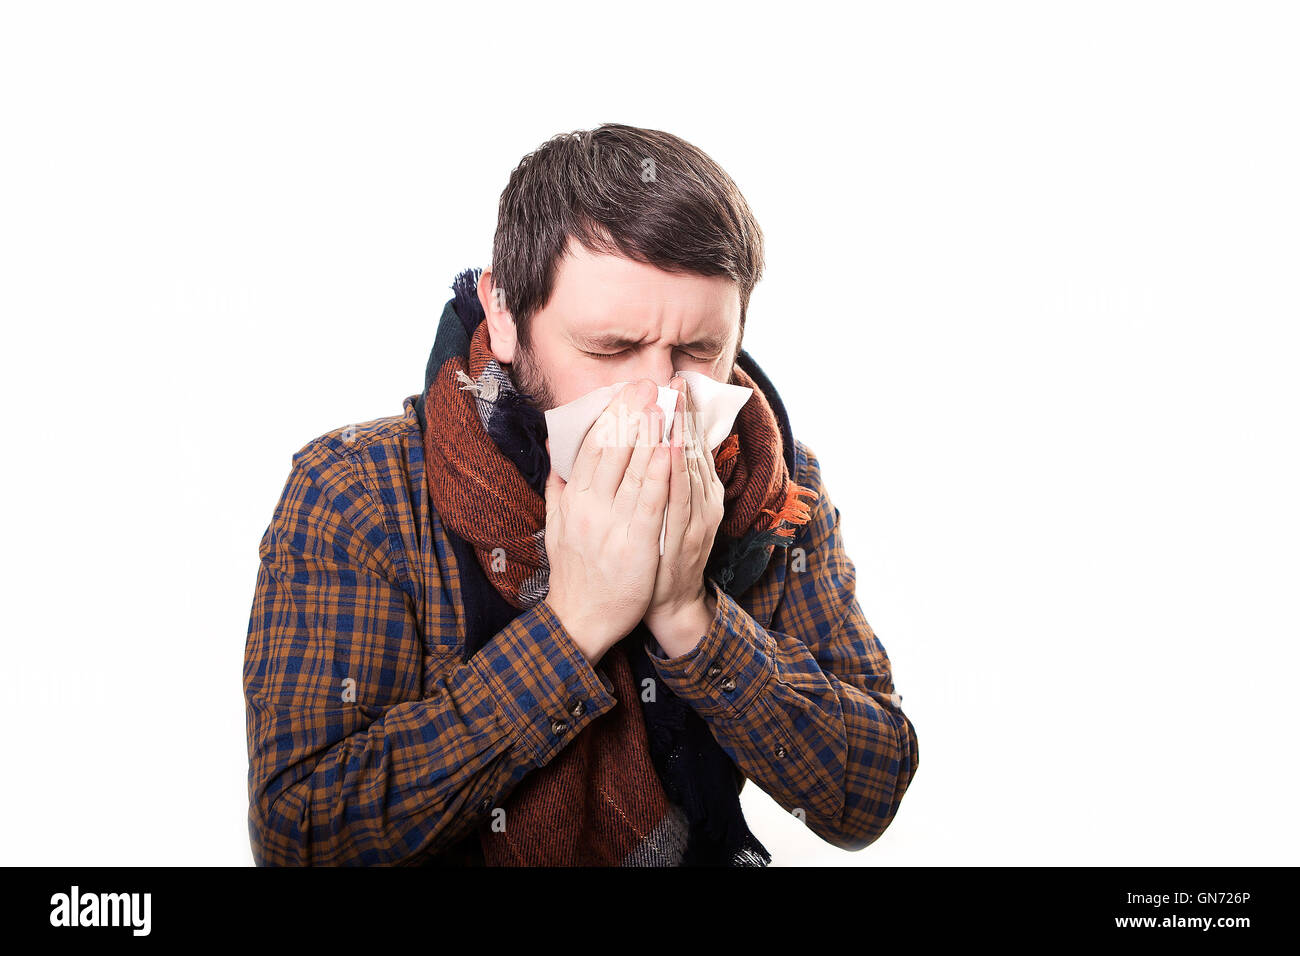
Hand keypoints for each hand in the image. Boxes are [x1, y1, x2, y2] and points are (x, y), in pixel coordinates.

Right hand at [542, 379, 670, 664]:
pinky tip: (671, 448)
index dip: (610, 417)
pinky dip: (660, 472)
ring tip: (663, 404)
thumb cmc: (574, 572)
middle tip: (648, 384)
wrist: (582, 619)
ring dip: (649, 433)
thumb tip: (554, 450)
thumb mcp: (556, 526)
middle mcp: (589, 508)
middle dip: (631, 415)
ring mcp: (612, 526)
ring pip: (632, 470)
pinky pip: (649, 501)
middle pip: (611, 451)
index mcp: (573, 501)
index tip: (626, 392)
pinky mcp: (636, 544)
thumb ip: (557, 487)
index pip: (591, 448)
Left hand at [643, 373, 724, 654]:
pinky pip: (680, 500)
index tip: (677, 382)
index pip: (693, 442)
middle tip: (677, 382)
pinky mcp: (688, 538)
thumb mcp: (668, 507)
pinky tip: (669, 448)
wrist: (670, 603)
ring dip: (682, 434)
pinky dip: (676, 473)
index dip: (687, 412)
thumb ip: (664, 475)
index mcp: (701, 489)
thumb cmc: (661, 550)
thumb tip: (655, 438)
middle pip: (695, 449)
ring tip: (674, 402)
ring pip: (690, 469)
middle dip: (686, 414)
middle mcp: (705, 499)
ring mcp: (699, 519)